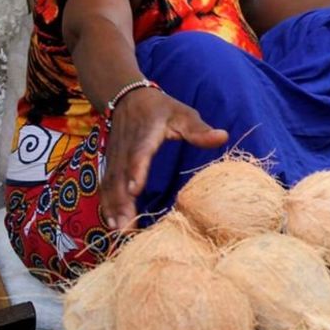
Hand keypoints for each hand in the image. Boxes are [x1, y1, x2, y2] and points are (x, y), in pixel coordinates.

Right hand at [101, 88, 227, 232]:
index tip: (136, 190)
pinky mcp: (110, 164)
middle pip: (121, 176)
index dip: (136, 171)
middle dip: (122, 202)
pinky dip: (107, 204)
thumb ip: (199, 129)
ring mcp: (115, 157)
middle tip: (126, 228)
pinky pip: (106, 185)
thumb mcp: (183, 114)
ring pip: (111, 184)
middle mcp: (126, 148)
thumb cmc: (161, 109)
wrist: (127, 98)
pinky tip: (111, 224)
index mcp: (145, 135)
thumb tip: (223, 137)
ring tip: (118, 231)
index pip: (139, 154)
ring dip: (113, 208)